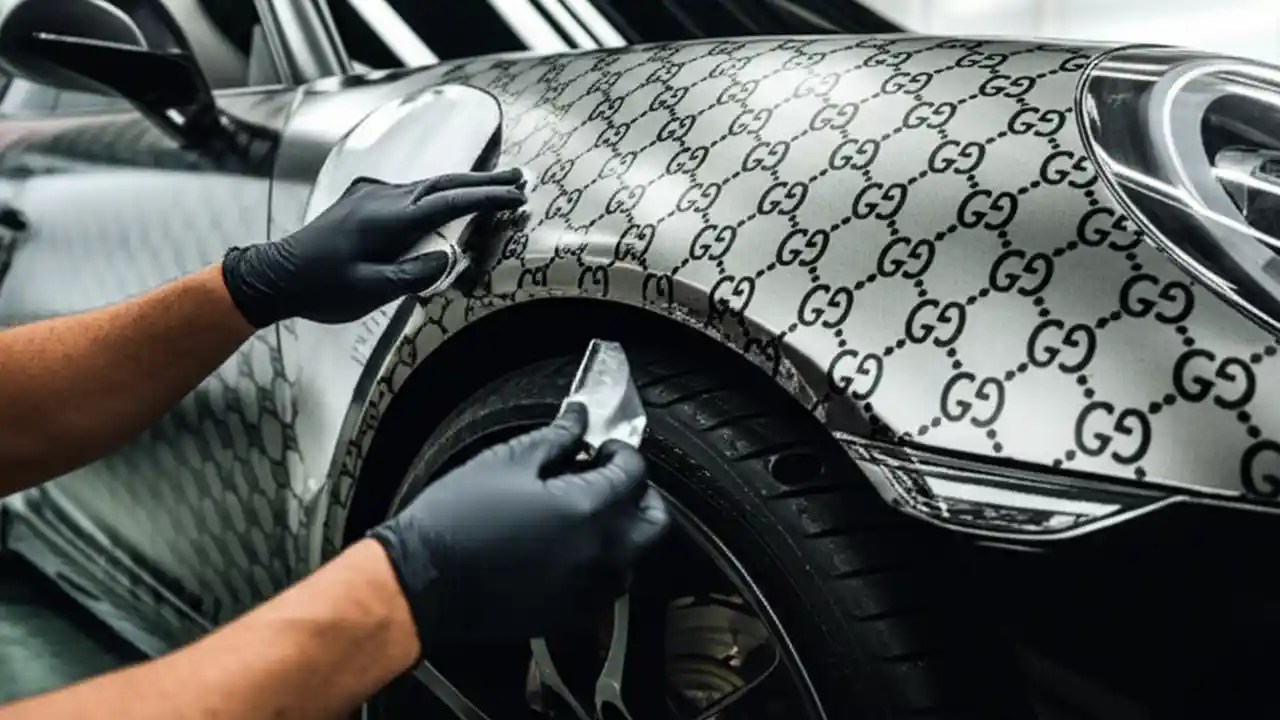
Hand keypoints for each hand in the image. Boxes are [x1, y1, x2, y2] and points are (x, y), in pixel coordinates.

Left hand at [221, 169, 525, 326]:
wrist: (276, 274)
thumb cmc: (321, 287)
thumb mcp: (369, 290)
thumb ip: (411, 275)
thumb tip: (447, 259)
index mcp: (388, 219)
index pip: (448, 202)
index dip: (486, 199)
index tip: (516, 197)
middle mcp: (383, 198)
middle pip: (444, 184)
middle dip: (484, 181)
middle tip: (520, 179)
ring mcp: (373, 195)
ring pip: (428, 186)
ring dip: (463, 187)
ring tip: (495, 189)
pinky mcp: (365, 200)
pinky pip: (411, 193)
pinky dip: (439, 195)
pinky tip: (450, 201)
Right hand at [367, 403, 670, 649]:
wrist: (421, 584)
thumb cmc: (456, 521)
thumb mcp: (508, 462)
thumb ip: (556, 438)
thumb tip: (579, 418)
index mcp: (589, 510)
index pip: (634, 473)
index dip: (621, 452)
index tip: (602, 448)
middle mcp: (600, 555)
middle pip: (653, 523)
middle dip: (639, 494)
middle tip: (610, 477)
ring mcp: (588, 590)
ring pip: (633, 558)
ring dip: (622, 531)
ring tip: (587, 511)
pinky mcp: (570, 615)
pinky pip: (605, 587)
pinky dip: (600, 564)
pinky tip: (567, 547)